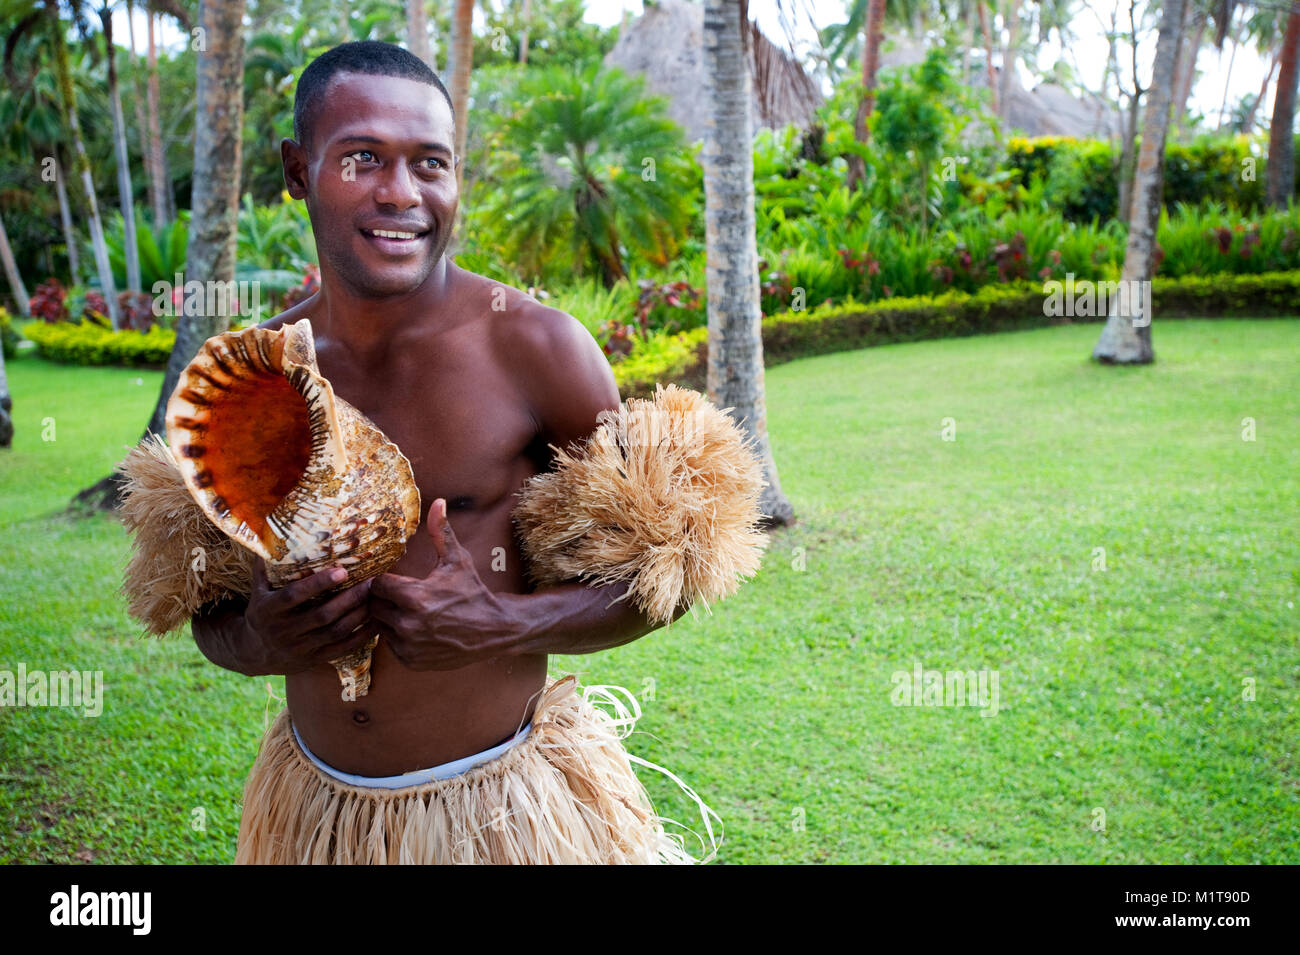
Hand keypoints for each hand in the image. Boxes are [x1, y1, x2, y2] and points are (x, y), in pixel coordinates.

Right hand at [238, 557, 376, 675]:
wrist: (255, 653)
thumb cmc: (262, 613)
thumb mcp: (257, 590)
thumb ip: (264, 566)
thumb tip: (270, 532)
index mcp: (270, 610)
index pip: (294, 596)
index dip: (318, 584)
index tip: (342, 570)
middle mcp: (285, 631)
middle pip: (322, 615)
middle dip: (349, 599)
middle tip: (371, 582)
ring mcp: (302, 647)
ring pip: (336, 631)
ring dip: (360, 615)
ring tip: (377, 597)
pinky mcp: (316, 658)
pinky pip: (343, 648)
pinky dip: (363, 636)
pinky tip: (378, 621)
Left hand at [368, 499, 520, 669]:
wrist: (493, 630)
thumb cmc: (473, 592)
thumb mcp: (458, 560)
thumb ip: (441, 531)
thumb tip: (437, 501)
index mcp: (414, 596)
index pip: (377, 585)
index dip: (386, 581)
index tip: (396, 580)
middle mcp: (407, 623)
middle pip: (374, 606)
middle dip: (385, 599)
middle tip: (403, 596)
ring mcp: (408, 645)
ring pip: (381, 626)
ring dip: (390, 618)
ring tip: (410, 612)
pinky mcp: (410, 660)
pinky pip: (390, 645)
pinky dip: (399, 637)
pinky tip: (417, 628)